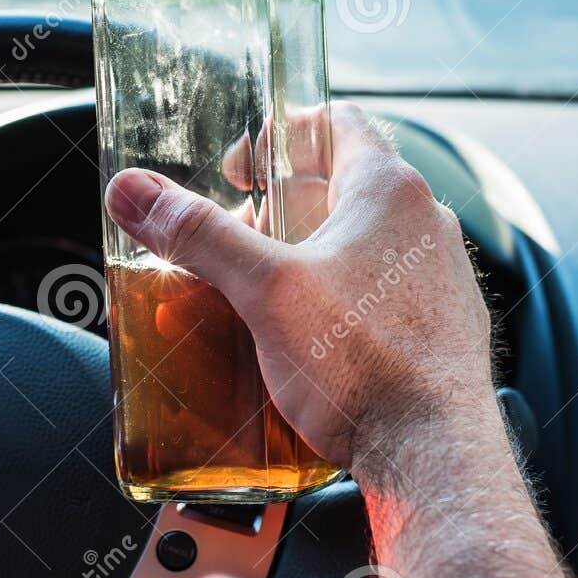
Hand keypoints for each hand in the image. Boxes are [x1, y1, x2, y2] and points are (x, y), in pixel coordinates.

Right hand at [105, 101, 574, 577]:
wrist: (434, 455)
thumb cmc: (366, 367)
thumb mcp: (263, 290)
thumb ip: (199, 236)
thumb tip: (137, 193)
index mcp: (388, 190)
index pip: (336, 122)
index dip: (280, 132)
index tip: (240, 168)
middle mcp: (425, 223)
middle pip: (342, 186)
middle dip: (281, 207)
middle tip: (236, 236)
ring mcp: (438, 277)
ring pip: (362, 241)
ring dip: (309, 253)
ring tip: (261, 288)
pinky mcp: (440, 327)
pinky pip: (382, 290)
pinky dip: (340, 296)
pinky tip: (306, 335)